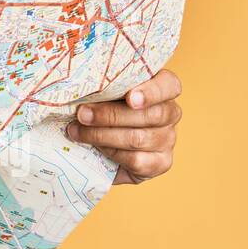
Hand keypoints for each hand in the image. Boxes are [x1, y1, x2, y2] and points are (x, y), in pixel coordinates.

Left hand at [66, 68, 182, 185]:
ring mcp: (168, 139)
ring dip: (102, 135)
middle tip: (82, 114)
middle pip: (151, 115)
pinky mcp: (160, 163)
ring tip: (77, 131)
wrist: (103, 147)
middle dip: (111, 115)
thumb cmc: (103, 108)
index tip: (130, 98)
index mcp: (162, 88)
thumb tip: (78, 87)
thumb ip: (102, 87)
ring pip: (139, 138)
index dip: (152, 91)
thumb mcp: (104, 92)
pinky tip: (95, 147)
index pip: (169, 85)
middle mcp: (170, 113)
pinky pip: (136, 160)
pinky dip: (111, 153)